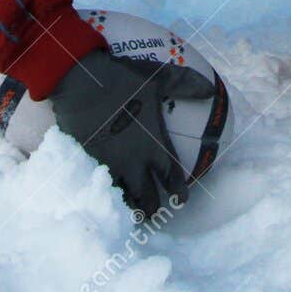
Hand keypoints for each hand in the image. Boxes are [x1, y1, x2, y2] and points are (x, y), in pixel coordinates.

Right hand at [53, 48, 216, 216]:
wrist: (81, 82)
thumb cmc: (121, 79)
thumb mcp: (158, 77)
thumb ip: (184, 84)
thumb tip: (210, 89)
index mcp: (153, 143)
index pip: (171, 175)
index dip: (178, 191)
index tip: (182, 199)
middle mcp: (133, 159)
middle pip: (146, 195)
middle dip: (152, 208)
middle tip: (155, 214)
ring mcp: (109, 163)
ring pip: (122, 195)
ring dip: (129, 205)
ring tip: (131, 212)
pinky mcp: (87, 161)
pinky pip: (100, 184)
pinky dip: (106, 193)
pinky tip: (104, 195)